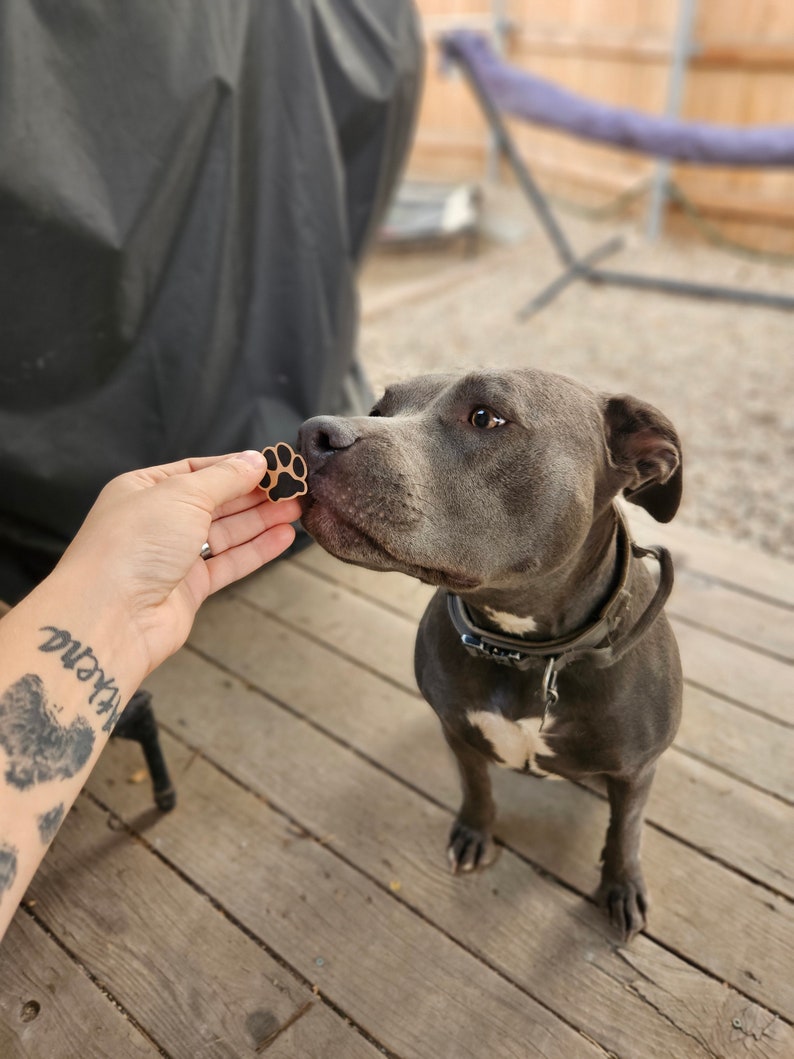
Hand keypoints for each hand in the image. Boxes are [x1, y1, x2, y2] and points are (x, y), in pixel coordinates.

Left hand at [50, 451, 299, 677]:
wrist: (111, 615)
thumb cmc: (133, 545)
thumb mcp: (182, 494)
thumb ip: (225, 478)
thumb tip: (255, 460)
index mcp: (144, 489)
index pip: (197, 469)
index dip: (234, 467)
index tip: (272, 465)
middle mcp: (157, 521)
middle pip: (215, 501)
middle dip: (254, 494)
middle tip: (293, 487)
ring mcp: (173, 555)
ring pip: (226, 533)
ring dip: (261, 520)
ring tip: (296, 509)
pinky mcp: (189, 587)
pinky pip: (229, 562)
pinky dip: (256, 549)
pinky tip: (282, 537)